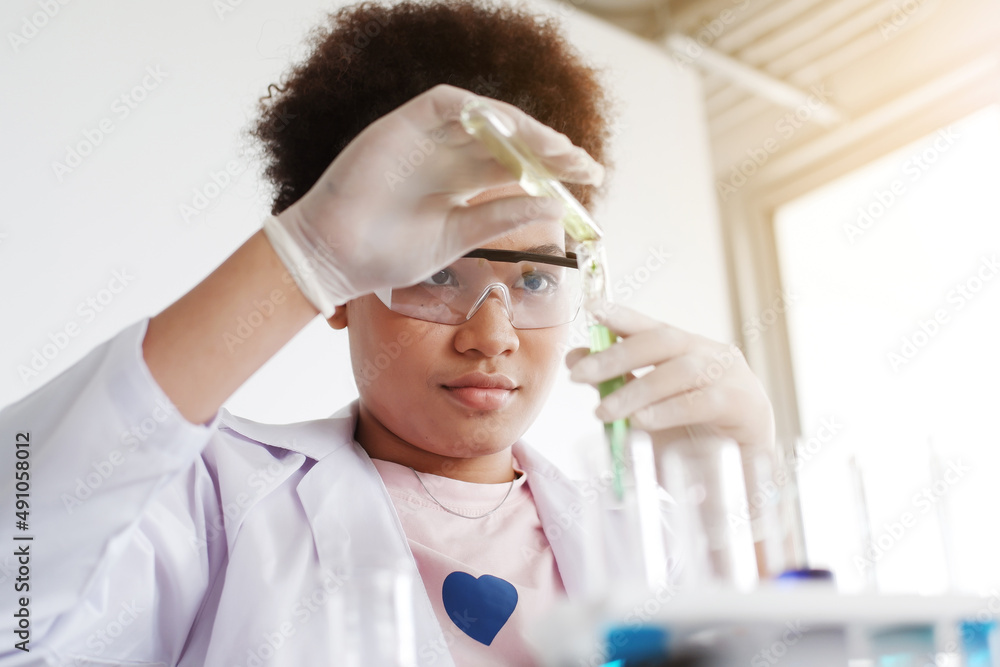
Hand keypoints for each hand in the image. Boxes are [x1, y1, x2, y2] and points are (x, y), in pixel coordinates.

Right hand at [264, 84, 604, 316]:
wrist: (334, 258)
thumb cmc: (387, 256)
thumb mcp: (456, 238)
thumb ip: (499, 219)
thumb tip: (551, 206)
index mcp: (457, 185)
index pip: (514, 168)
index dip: (550, 168)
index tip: (588, 177)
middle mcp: (446, 157)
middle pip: (507, 142)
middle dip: (548, 149)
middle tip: (584, 163)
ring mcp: (424, 139)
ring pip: (484, 120)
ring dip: (522, 130)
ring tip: (557, 149)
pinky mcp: (401, 126)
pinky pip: (446, 105)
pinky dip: (479, 111)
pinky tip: (510, 129)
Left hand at [566, 303, 775, 452]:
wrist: (740, 482)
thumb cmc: (692, 442)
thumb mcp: (646, 412)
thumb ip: (616, 383)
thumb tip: (576, 358)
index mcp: (689, 350)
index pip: (653, 326)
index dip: (622, 316)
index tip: (592, 309)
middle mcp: (712, 355)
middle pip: (663, 341)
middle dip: (616, 356)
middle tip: (580, 375)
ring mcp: (733, 377)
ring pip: (679, 371)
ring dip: (636, 390)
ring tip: (603, 412)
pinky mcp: (745, 406)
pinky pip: (701, 402)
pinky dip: (667, 410)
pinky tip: (641, 421)